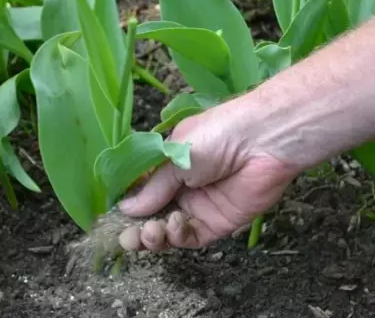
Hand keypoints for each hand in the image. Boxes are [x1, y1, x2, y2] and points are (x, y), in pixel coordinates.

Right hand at [117, 98, 301, 250]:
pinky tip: (173, 226)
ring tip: (150, 232)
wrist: (261, 141)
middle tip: (127, 238)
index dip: (128, 206)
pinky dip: (178, 236)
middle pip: (153, 216)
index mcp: (169, 167)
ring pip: (169, 230)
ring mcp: (199, 207)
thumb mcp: (175, 157)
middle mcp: (182, 189)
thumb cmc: (215, 136)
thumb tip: (125, 208)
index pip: (142, 192)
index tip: (112, 220)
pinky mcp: (218, 223)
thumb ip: (153, 187)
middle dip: (138, 228)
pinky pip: (192, 237)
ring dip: (155, 235)